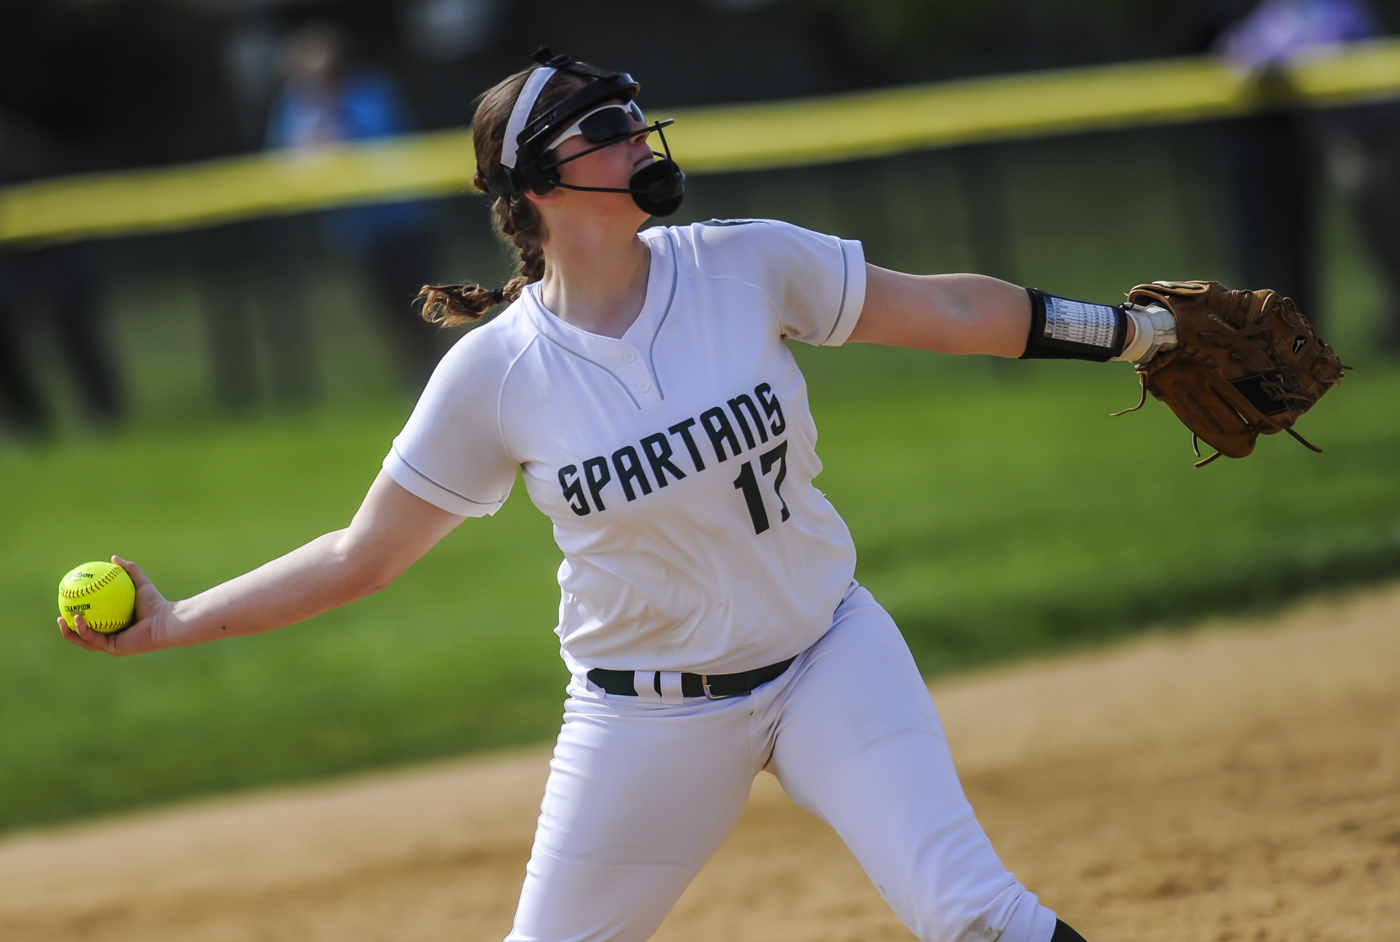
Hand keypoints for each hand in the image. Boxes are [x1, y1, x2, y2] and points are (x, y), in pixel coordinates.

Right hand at [58, 556, 174, 655]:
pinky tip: (77, 618)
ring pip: (85, 640)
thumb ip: (129, 569)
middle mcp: (113, 635)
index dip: (78, 613)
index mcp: (116, 623)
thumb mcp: (140, 582)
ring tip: (61, 619)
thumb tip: (113, 557)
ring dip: (70, 632)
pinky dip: (83, 630)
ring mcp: (113, 644)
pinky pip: (94, 639)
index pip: (93, 619)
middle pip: (84, 633)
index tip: (68, 602)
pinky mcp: (114, 649)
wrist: (166, 620)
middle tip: (59, 614)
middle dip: (68, 627)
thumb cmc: (156, 602)